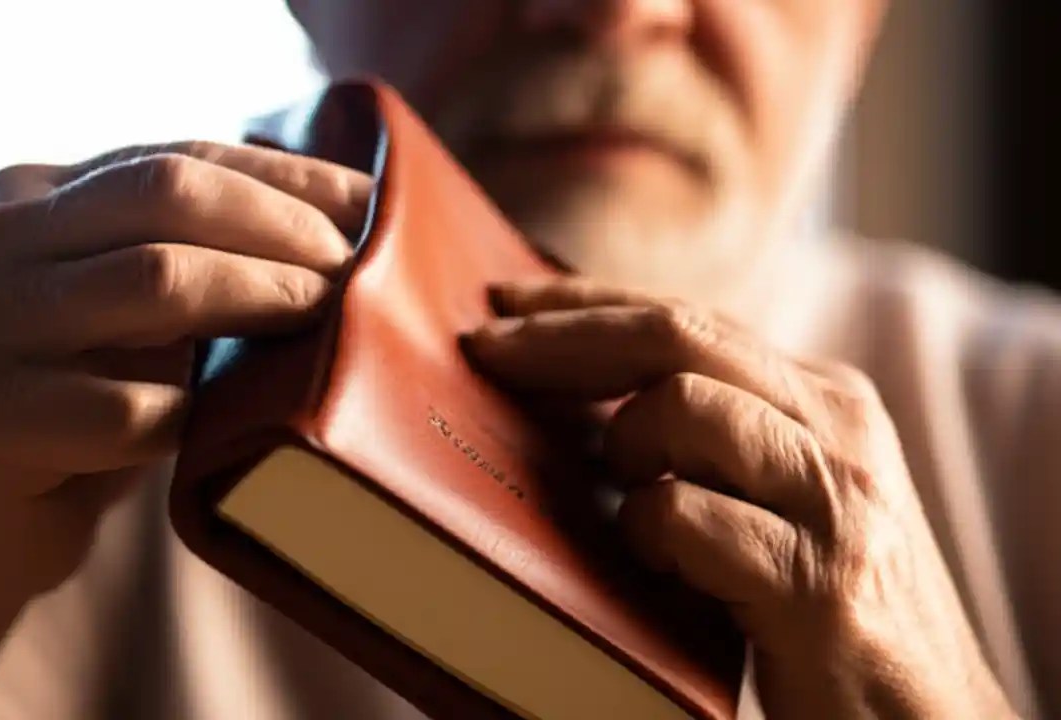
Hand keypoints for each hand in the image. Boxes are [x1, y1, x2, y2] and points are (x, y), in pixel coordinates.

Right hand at [0, 141, 370, 600]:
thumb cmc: (81, 410)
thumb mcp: (129, 316)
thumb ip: (190, 256)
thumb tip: (349, 223)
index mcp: (25, 197)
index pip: (177, 159)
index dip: (286, 178)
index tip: (373, 205)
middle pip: (165, 194)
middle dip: (282, 226)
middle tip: (356, 268)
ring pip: (152, 282)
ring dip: (261, 295)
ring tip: (327, 316)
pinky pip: (124, 407)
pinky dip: (194, 411)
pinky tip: (227, 421)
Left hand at [462, 279, 1017, 719]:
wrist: (929, 715)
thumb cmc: (825, 601)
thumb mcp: (783, 491)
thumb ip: (716, 431)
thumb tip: (581, 393)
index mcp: (825, 398)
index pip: (686, 314)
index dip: (586, 300)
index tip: (504, 295)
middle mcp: (837, 428)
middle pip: (673, 335)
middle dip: (561, 337)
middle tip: (483, 350)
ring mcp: (831, 501)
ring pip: (678, 407)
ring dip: (622, 452)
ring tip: (631, 507)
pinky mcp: (814, 582)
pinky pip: (681, 515)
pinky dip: (646, 537)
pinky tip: (659, 567)